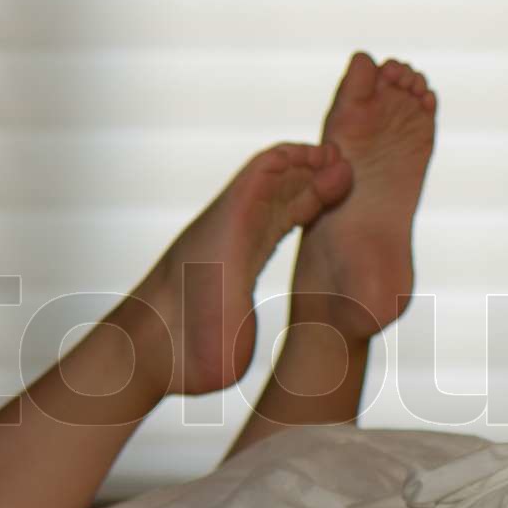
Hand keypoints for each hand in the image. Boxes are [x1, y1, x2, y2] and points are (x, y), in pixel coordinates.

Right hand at [123, 141, 352, 397]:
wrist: (158, 351)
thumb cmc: (190, 356)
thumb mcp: (234, 342)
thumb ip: (247, 335)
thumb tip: (248, 352)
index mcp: (240, 263)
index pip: (278, 223)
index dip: (309, 206)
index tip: (341, 198)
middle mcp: (237, 237)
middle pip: (281, 196)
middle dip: (314, 180)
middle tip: (349, 169)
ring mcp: (233, 222)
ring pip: (274, 179)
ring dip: (307, 163)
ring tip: (337, 154)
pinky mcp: (231, 213)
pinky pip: (262, 172)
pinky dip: (288, 157)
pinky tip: (315, 151)